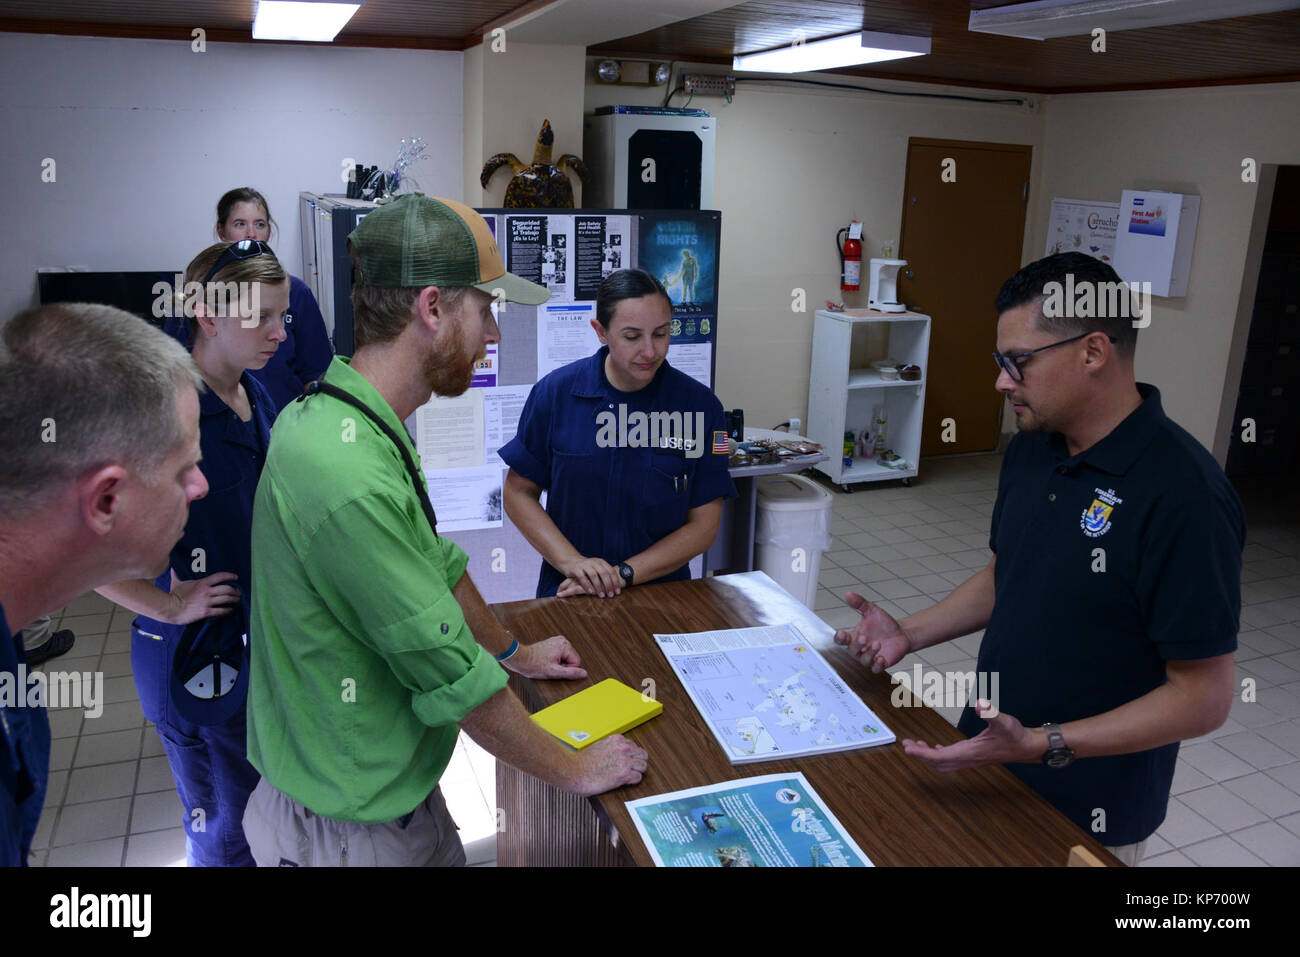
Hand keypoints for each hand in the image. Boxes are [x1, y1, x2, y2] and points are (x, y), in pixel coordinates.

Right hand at [167, 570, 239, 624]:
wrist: (170, 609)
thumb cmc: (173, 595)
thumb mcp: (177, 583)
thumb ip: (177, 575)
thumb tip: (172, 568)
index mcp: (202, 583)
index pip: (220, 576)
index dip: (230, 576)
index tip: (235, 577)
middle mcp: (207, 591)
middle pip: (227, 588)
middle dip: (235, 590)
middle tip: (238, 592)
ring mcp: (207, 602)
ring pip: (226, 599)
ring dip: (234, 599)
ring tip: (237, 600)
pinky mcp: (206, 612)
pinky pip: (221, 610)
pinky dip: (228, 610)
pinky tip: (230, 610)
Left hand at [503, 635, 587, 680]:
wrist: (520, 658)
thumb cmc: (533, 664)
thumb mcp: (554, 672)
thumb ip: (571, 673)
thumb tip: (584, 673)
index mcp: (564, 645)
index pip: (576, 662)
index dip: (566, 669)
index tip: (555, 668)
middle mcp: (562, 640)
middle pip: (571, 659)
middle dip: (562, 666)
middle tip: (550, 667)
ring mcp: (556, 641)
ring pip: (565, 658)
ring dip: (558, 663)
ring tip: (547, 663)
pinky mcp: (552, 644)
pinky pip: (559, 655)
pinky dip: (554, 660)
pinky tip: (546, 661)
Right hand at [560, 557, 621, 597]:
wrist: (571, 561)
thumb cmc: (587, 568)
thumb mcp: (597, 568)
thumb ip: (605, 574)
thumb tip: (618, 586)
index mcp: (601, 562)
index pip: (611, 571)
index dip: (615, 582)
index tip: (618, 592)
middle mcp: (593, 562)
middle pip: (603, 573)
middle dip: (608, 585)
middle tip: (611, 595)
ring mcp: (584, 564)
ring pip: (593, 575)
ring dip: (598, 586)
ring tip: (602, 595)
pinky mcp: (576, 568)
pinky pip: (582, 577)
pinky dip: (587, 585)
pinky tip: (591, 592)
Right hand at [568, 734, 647, 795]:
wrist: (573, 772)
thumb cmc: (581, 762)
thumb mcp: (598, 746)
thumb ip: (611, 747)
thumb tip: (616, 753)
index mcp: (617, 740)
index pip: (634, 746)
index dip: (631, 755)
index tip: (628, 760)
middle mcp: (623, 748)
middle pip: (642, 755)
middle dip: (637, 762)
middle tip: (631, 769)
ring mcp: (625, 761)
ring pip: (643, 766)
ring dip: (637, 771)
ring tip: (628, 776)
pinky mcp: (624, 774)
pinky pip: (638, 777)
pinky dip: (633, 781)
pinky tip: (625, 781)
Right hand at [833, 591, 911, 672]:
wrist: (902, 633)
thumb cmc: (885, 624)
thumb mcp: (872, 611)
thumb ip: (859, 603)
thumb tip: (849, 594)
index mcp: (854, 636)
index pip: (841, 640)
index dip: (840, 638)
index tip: (843, 633)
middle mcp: (860, 648)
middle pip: (851, 651)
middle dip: (856, 645)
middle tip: (864, 638)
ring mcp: (869, 657)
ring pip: (863, 661)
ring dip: (869, 653)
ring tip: (878, 644)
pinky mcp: (880, 663)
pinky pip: (875, 669)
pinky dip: (876, 665)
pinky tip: (881, 658)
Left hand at [901, 700, 1034, 770]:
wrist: (1028, 747)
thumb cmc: (1016, 735)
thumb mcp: (1005, 721)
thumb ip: (991, 712)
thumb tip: (980, 703)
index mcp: (971, 752)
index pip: (941, 757)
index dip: (923, 753)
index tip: (908, 748)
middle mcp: (968, 758)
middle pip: (938, 763)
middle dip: (921, 755)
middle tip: (906, 745)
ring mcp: (970, 759)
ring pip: (943, 763)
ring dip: (928, 756)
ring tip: (915, 746)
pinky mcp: (973, 756)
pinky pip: (951, 759)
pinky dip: (939, 755)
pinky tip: (936, 747)